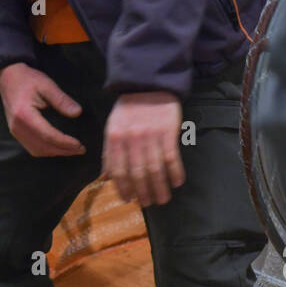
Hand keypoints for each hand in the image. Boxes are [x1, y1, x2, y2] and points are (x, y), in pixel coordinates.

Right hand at [0, 63, 85, 156]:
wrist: (7, 78)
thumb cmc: (27, 79)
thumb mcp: (46, 85)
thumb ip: (61, 100)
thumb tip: (78, 113)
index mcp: (24, 115)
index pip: (48, 135)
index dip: (65, 142)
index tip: (79, 145)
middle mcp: (18, 127)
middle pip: (43, 147)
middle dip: (63, 150)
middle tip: (81, 149)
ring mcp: (15, 132)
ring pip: (37, 150)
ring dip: (56, 152)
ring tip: (72, 150)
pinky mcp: (16, 133)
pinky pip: (32, 147)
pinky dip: (47, 150)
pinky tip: (58, 147)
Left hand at [103, 91, 185, 206]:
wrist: (148, 83)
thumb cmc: (129, 109)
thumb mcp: (112, 128)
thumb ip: (109, 152)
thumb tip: (108, 177)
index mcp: (115, 139)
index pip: (118, 171)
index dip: (123, 188)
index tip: (128, 199)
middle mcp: (131, 139)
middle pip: (137, 174)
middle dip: (142, 192)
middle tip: (147, 203)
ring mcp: (150, 135)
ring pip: (155, 169)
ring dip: (160, 188)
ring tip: (162, 199)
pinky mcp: (168, 131)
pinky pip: (171, 157)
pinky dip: (175, 172)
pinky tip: (177, 182)